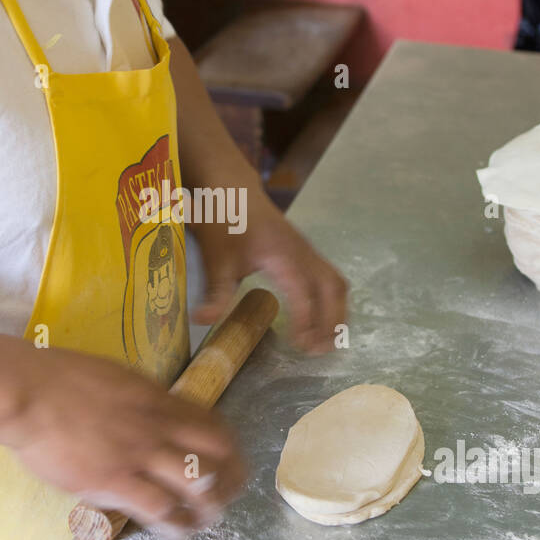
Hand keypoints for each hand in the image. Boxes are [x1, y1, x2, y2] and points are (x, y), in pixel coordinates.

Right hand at [0, 346, 247, 539]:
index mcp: (158, 399)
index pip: (215, 425)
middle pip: (219, 458)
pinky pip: (159, 509)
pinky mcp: (114, 480)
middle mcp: (158, 425)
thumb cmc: (57, 381)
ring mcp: (139, 453)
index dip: (231, 450)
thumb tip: (152, 414)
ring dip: (207, 510)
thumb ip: (139, 401)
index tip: (231, 465)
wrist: (25, 392)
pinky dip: (173, 525)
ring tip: (202, 523)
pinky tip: (172, 533)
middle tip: (225, 500)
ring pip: (198, 487)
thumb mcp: (115, 379)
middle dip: (231, 483)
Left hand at [192, 191, 347, 354]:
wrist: (231, 189)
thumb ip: (216, 292)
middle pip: (331, 290)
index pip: (304, 294)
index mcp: (283, 255)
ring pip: (336, 284)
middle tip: (318, 351)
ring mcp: (307, 251)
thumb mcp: (216, 258)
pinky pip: (331, 278)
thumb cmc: (224, 220)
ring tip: (325, 341)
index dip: (306, 321)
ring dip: (336, 312)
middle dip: (330, 322)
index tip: (300, 345)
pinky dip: (332, 301)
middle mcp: (302, 253)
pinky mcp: (306, 252)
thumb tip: (203, 321)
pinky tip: (322, 319)